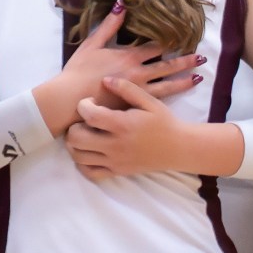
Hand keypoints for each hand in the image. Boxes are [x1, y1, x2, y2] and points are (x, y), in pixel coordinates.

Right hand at [34, 3, 201, 132]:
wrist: (70, 100)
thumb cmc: (78, 71)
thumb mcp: (92, 43)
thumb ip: (109, 25)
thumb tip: (122, 5)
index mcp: (129, 57)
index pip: (156, 47)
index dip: (171, 41)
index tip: (186, 36)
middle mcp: (138, 74)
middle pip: (167, 66)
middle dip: (186, 61)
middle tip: (202, 58)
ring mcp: (138, 92)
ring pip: (167, 86)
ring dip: (183, 81)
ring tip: (199, 78)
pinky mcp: (133, 107)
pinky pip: (156, 101)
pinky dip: (170, 97)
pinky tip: (177, 97)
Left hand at [66, 77, 194, 179]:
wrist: (179, 148)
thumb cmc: (164, 122)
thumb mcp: (149, 101)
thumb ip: (127, 88)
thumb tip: (105, 79)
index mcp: (123, 125)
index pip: (89, 115)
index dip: (83, 105)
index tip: (90, 101)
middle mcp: (115, 146)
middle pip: (77, 138)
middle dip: (74, 126)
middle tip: (84, 120)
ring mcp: (115, 161)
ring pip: (79, 157)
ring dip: (75, 144)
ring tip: (84, 134)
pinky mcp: (117, 172)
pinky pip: (90, 173)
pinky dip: (82, 163)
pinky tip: (88, 152)